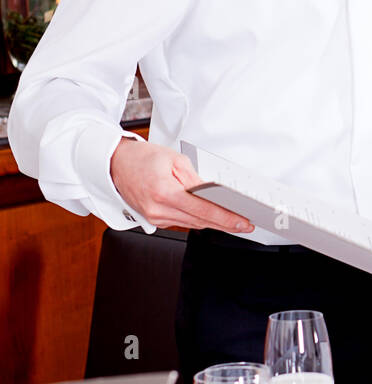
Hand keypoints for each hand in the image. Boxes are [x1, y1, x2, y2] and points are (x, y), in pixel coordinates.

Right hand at [109, 138, 254, 233]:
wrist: (115, 164)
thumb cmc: (141, 158)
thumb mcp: (174, 160)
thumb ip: (195, 179)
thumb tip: (213, 194)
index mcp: (163, 192)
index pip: (202, 210)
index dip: (226, 218)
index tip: (241, 222)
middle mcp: (158, 210)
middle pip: (200, 222)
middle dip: (225, 224)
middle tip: (244, 225)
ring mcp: (155, 218)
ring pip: (192, 224)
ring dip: (213, 224)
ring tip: (233, 222)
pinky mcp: (154, 220)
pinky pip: (181, 222)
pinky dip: (198, 220)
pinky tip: (211, 219)